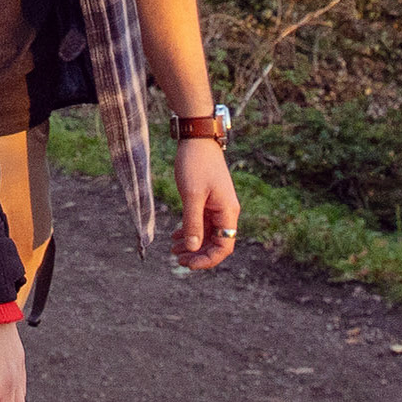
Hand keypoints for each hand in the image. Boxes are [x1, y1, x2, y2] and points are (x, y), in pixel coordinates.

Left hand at [173, 137, 238, 271]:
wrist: (196, 138)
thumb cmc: (196, 163)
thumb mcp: (192, 195)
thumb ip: (193, 223)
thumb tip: (193, 248)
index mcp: (228, 212)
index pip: (225, 246)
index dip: (208, 259)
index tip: (189, 264)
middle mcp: (226, 212)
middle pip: (216, 243)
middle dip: (197, 253)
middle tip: (177, 259)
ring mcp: (217, 206)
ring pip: (207, 234)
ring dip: (192, 244)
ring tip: (173, 250)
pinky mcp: (208, 200)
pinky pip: (201, 223)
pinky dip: (190, 231)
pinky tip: (175, 236)